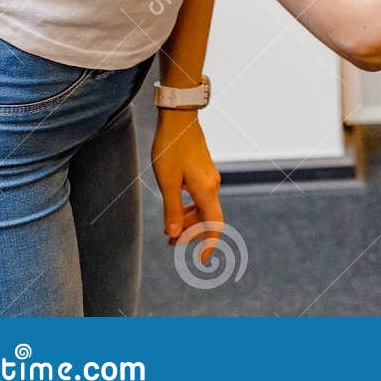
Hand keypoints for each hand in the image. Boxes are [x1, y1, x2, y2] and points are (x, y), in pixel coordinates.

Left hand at [152, 109, 223, 265]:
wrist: (179, 119)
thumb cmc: (171, 148)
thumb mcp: (167, 181)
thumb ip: (171, 209)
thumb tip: (173, 234)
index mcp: (206, 190)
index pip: (214, 224)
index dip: (210, 244)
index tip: (202, 260)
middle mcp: (212, 185)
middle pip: (208, 218)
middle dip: (191, 234)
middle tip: (170, 243)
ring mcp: (210, 177)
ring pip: (204, 208)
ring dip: (188, 221)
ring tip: (169, 231)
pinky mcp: (204, 171)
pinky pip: (201, 197)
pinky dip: (190, 208)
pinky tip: (176, 209)